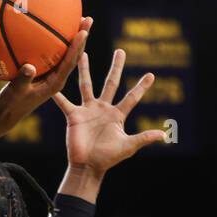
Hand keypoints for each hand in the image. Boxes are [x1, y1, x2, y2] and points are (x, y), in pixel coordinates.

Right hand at [0, 17, 92, 126]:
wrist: (8, 113)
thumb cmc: (11, 104)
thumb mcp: (15, 92)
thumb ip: (22, 80)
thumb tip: (29, 66)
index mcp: (55, 83)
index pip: (70, 62)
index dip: (77, 47)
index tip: (83, 32)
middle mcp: (58, 78)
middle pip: (74, 55)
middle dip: (82, 37)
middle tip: (88, 19)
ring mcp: (53, 75)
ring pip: (68, 54)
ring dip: (74, 38)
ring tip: (79, 19)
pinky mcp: (46, 73)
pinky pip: (56, 54)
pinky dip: (59, 42)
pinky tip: (58, 29)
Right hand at [54, 49, 165, 184]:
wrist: (87, 166)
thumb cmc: (108, 158)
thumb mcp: (128, 147)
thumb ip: (143, 138)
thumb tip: (163, 135)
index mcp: (117, 115)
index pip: (132, 97)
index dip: (142, 87)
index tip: (151, 75)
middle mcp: (103, 109)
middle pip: (111, 83)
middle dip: (116, 67)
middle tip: (120, 51)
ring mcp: (88, 111)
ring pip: (86, 86)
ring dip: (84, 70)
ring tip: (83, 54)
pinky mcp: (74, 116)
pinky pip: (64, 103)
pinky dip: (58, 95)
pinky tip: (53, 84)